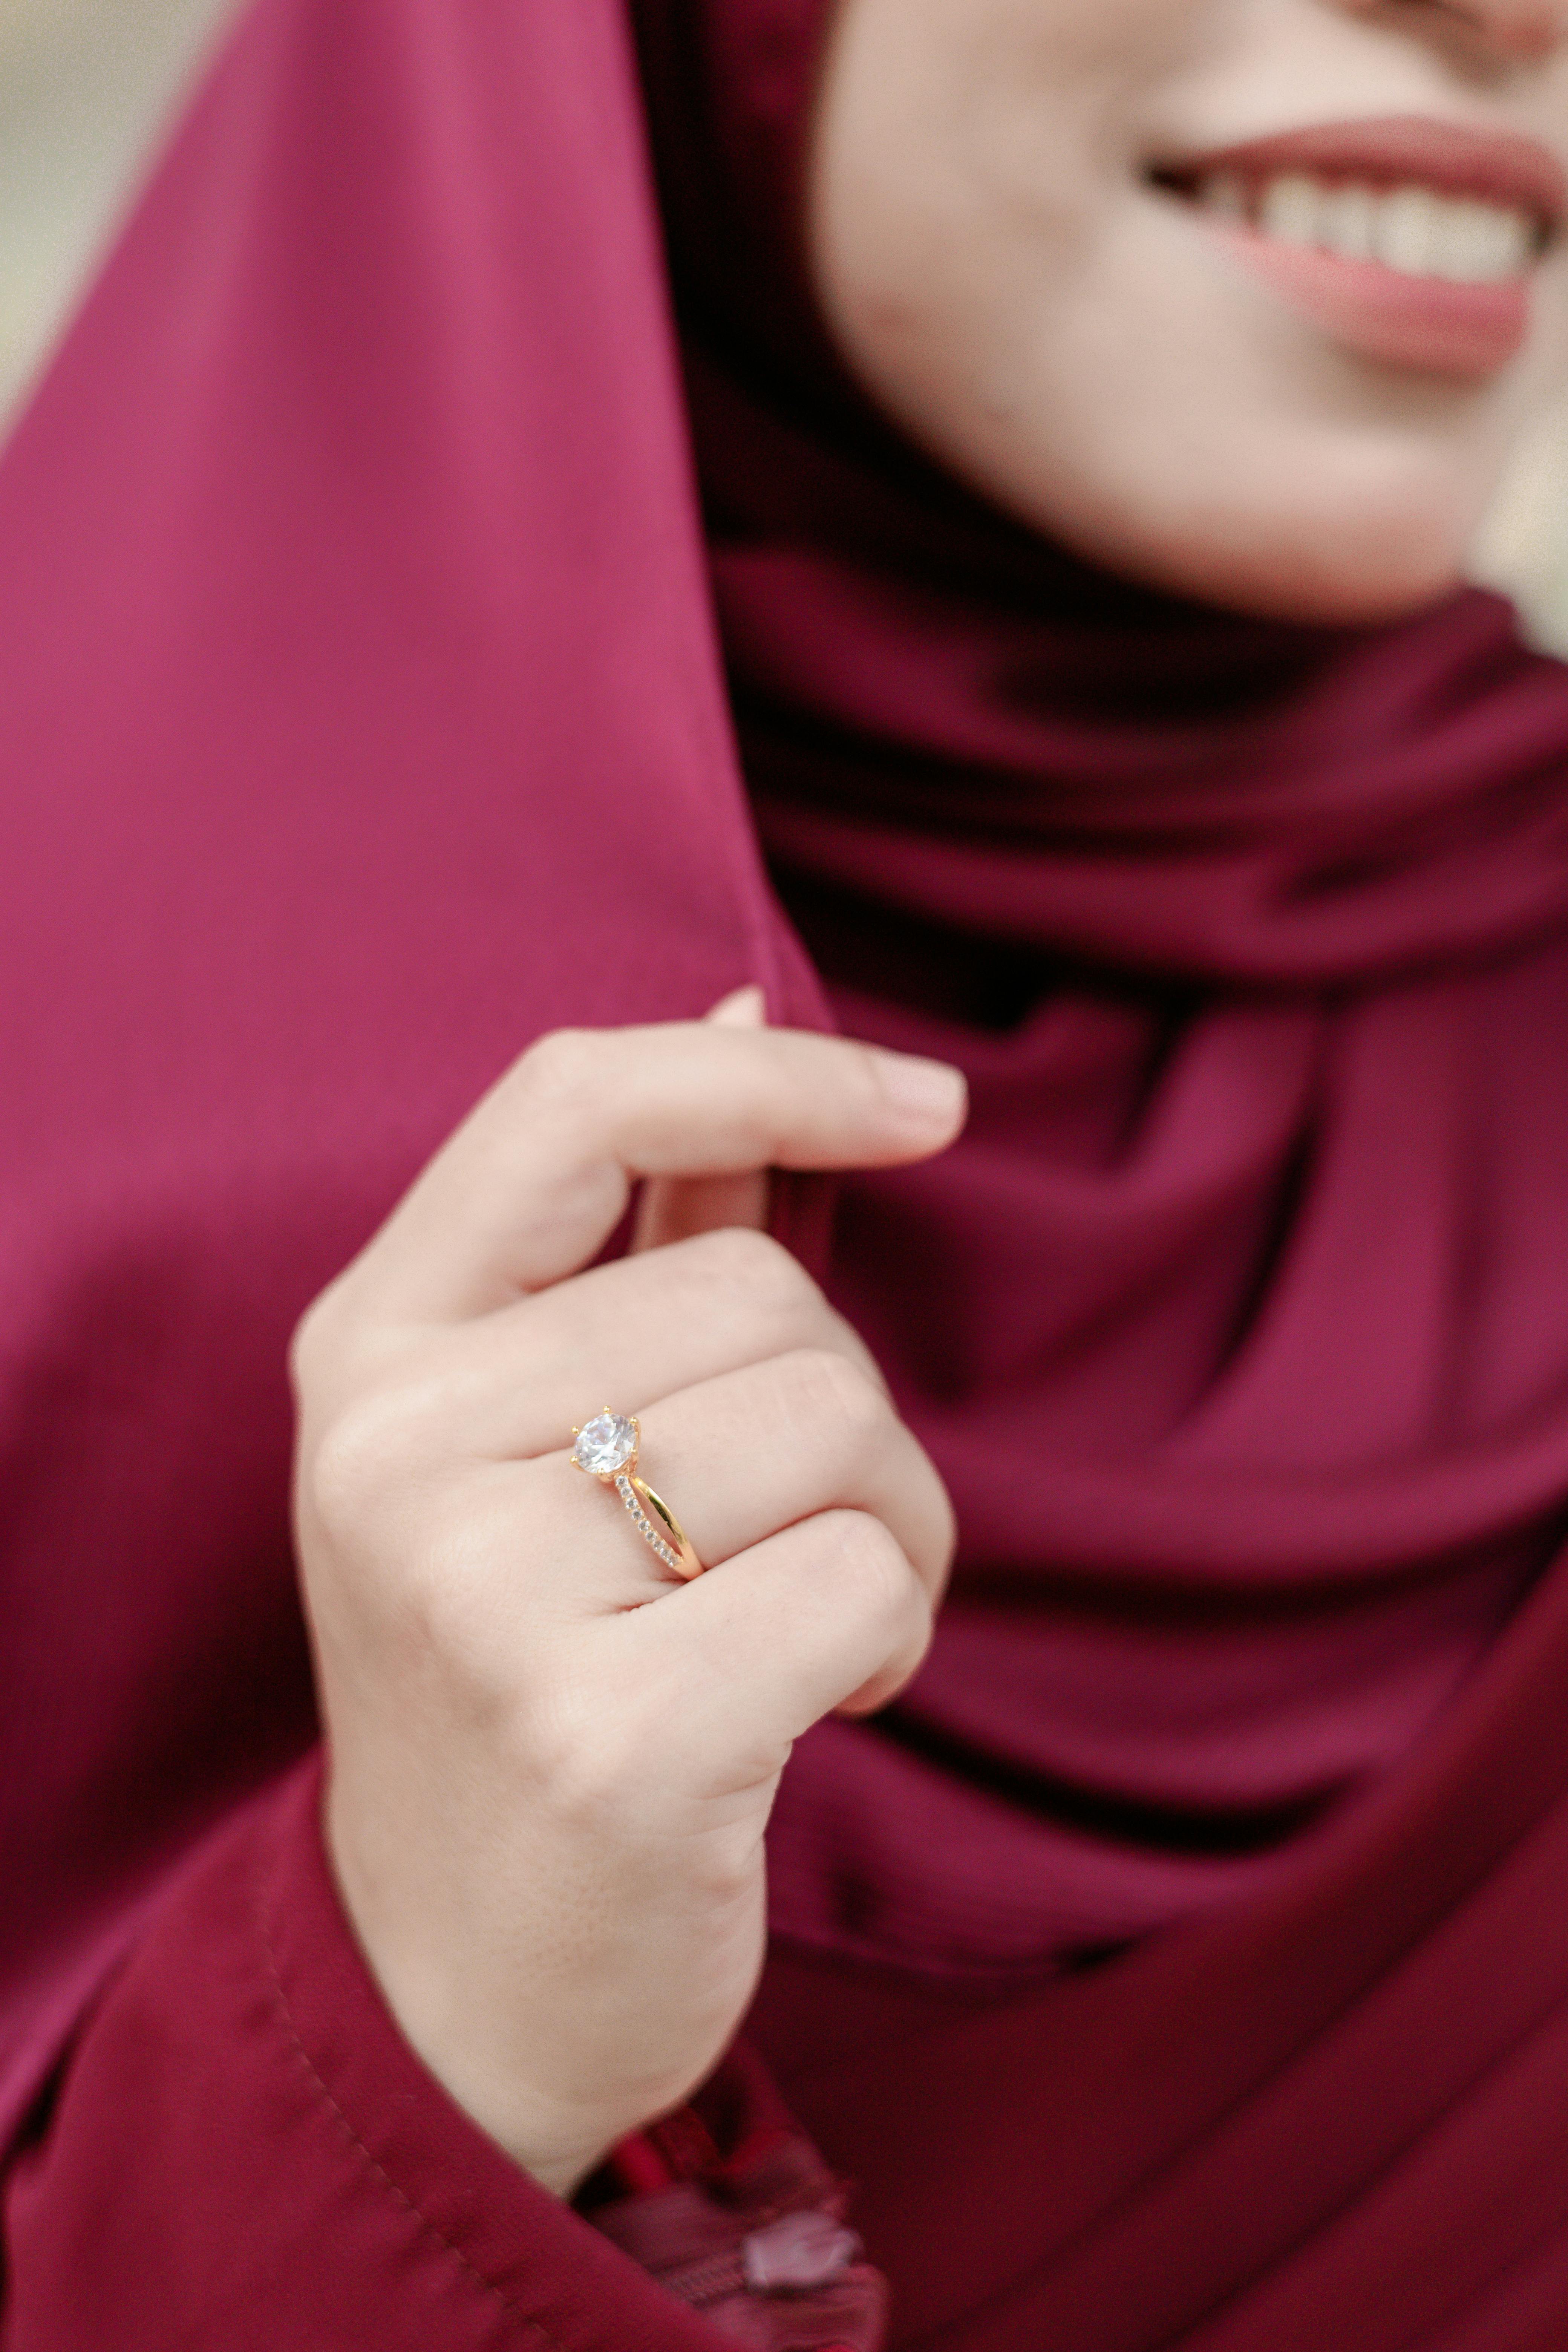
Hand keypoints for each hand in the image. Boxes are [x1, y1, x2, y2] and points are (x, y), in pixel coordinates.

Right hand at [290, 994, 965, 2195]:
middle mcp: (394, 1447)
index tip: (928, 1105)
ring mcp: (482, 1589)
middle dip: (849, 1413)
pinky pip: (866, 1579)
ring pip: (835, 1427)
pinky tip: (811, 1709)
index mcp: (371, 1349)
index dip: (771, 1073)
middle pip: (763, 1295)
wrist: (453, 1982)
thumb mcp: (534, 1438)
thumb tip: (741, 1010)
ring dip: (889, 1529)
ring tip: (798, 1627)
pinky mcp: (604, 1734)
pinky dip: (889, 1642)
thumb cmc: (530, 1669)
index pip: (572, 1102)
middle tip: (793, 1540)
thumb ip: (636, 1231)